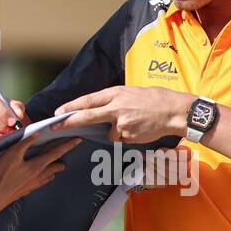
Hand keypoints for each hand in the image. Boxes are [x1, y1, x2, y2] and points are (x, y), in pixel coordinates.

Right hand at [0, 135, 80, 217]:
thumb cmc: (0, 175)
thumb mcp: (12, 154)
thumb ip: (25, 143)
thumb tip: (37, 134)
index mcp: (37, 166)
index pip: (56, 153)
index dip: (67, 146)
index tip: (77, 141)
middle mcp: (37, 176)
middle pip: (54, 168)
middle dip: (60, 162)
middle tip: (65, 158)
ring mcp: (32, 185)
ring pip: (47, 177)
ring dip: (52, 172)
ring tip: (55, 168)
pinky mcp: (25, 191)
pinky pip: (39, 183)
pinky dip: (43, 178)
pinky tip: (39, 179)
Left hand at [53, 86, 189, 142]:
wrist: (176, 111)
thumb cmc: (157, 99)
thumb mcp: (133, 92)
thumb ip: (116, 100)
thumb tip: (103, 109)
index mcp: (116, 93)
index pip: (88, 100)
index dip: (71, 106)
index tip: (58, 112)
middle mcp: (116, 107)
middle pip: (87, 116)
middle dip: (69, 122)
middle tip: (54, 127)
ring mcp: (122, 123)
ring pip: (109, 132)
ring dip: (117, 130)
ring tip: (136, 122)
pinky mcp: (128, 136)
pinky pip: (121, 138)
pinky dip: (127, 135)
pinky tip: (140, 128)